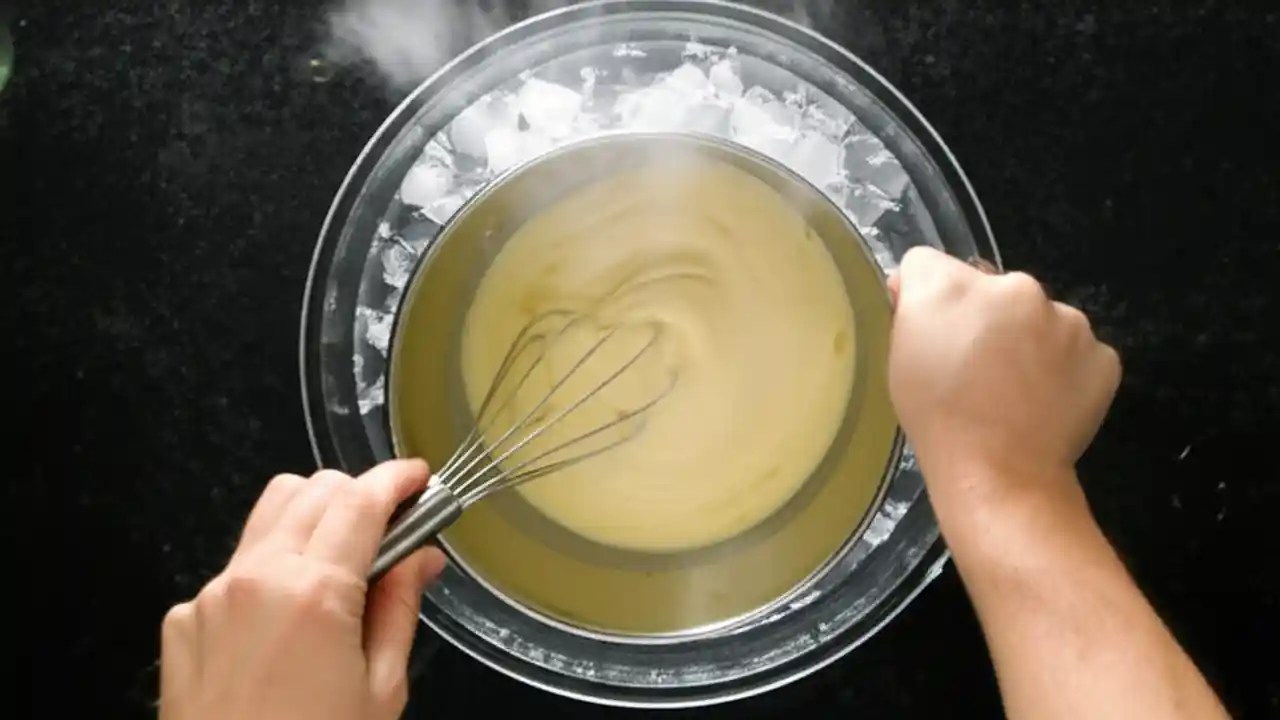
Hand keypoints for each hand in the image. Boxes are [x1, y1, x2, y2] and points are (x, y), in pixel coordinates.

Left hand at [160, 460, 446, 719]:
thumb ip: (399, 607)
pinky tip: (286, 621)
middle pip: (312, 490)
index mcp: (313, 593)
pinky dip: (270, 570)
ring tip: (340, 562)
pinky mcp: (183, 619)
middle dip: (357, 495)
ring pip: (268, 515)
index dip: (396, 479)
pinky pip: (235, 567)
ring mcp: (210, 596)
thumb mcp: (380, 689)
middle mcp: (255, 578)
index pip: (361, 500)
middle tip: (389, 530)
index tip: (419, 477)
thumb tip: (422, 555)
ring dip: (312, 518)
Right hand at [887, 247, 1120, 509]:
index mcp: (952, 285)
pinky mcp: (1102, 353)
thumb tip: (915, 286)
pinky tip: (1043, 402)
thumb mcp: (899, 358)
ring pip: (1039, 317)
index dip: (924, 296)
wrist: (1000, 474)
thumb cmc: (936, 418)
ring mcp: (1067, 319)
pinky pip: (1075, 351)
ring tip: (1013, 390)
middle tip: (974, 369)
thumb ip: (909, 308)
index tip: (929, 334)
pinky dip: (1062, 369)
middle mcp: (1014, 286)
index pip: (929, 264)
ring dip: (1027, 340)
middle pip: (991, 287)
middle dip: (984, 316)